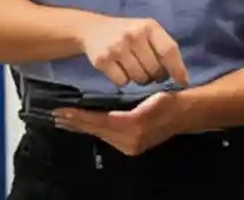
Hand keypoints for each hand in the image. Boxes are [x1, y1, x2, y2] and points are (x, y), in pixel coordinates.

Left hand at [53, 91, 184, 155]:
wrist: (188, 112)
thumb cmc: (170, 99)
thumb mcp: (149, 97)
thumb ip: (126, 106)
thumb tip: (101, 108)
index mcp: (133, 126)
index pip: (99, 121)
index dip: (80, 116)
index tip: (61, 111)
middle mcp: (130, 140)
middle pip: (96, 130)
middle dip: (76, 123)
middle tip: (55, 115)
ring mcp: (131, 146)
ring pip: (100, 134)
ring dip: (82, 127)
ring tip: (65, 119)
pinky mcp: (132, 146)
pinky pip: (108, 137)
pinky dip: (94, 130)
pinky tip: (85, 125)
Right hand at [76, 16, 189, 86]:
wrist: (93, 29)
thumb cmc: (128, 33)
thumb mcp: (147, 31)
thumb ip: (163, 48)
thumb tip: (181, 78)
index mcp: (149, 26)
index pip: (169, 50)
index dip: (178, 69)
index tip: (182, 82)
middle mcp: (134, 35)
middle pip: (155, 69)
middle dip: (155, 76)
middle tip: (150, 72)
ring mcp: (117, 47)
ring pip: (139, 78)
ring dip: (140, 79)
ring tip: (135, 69)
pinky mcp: (103, 60)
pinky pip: (122, 82)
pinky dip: (123, 81)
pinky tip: (121, 70)